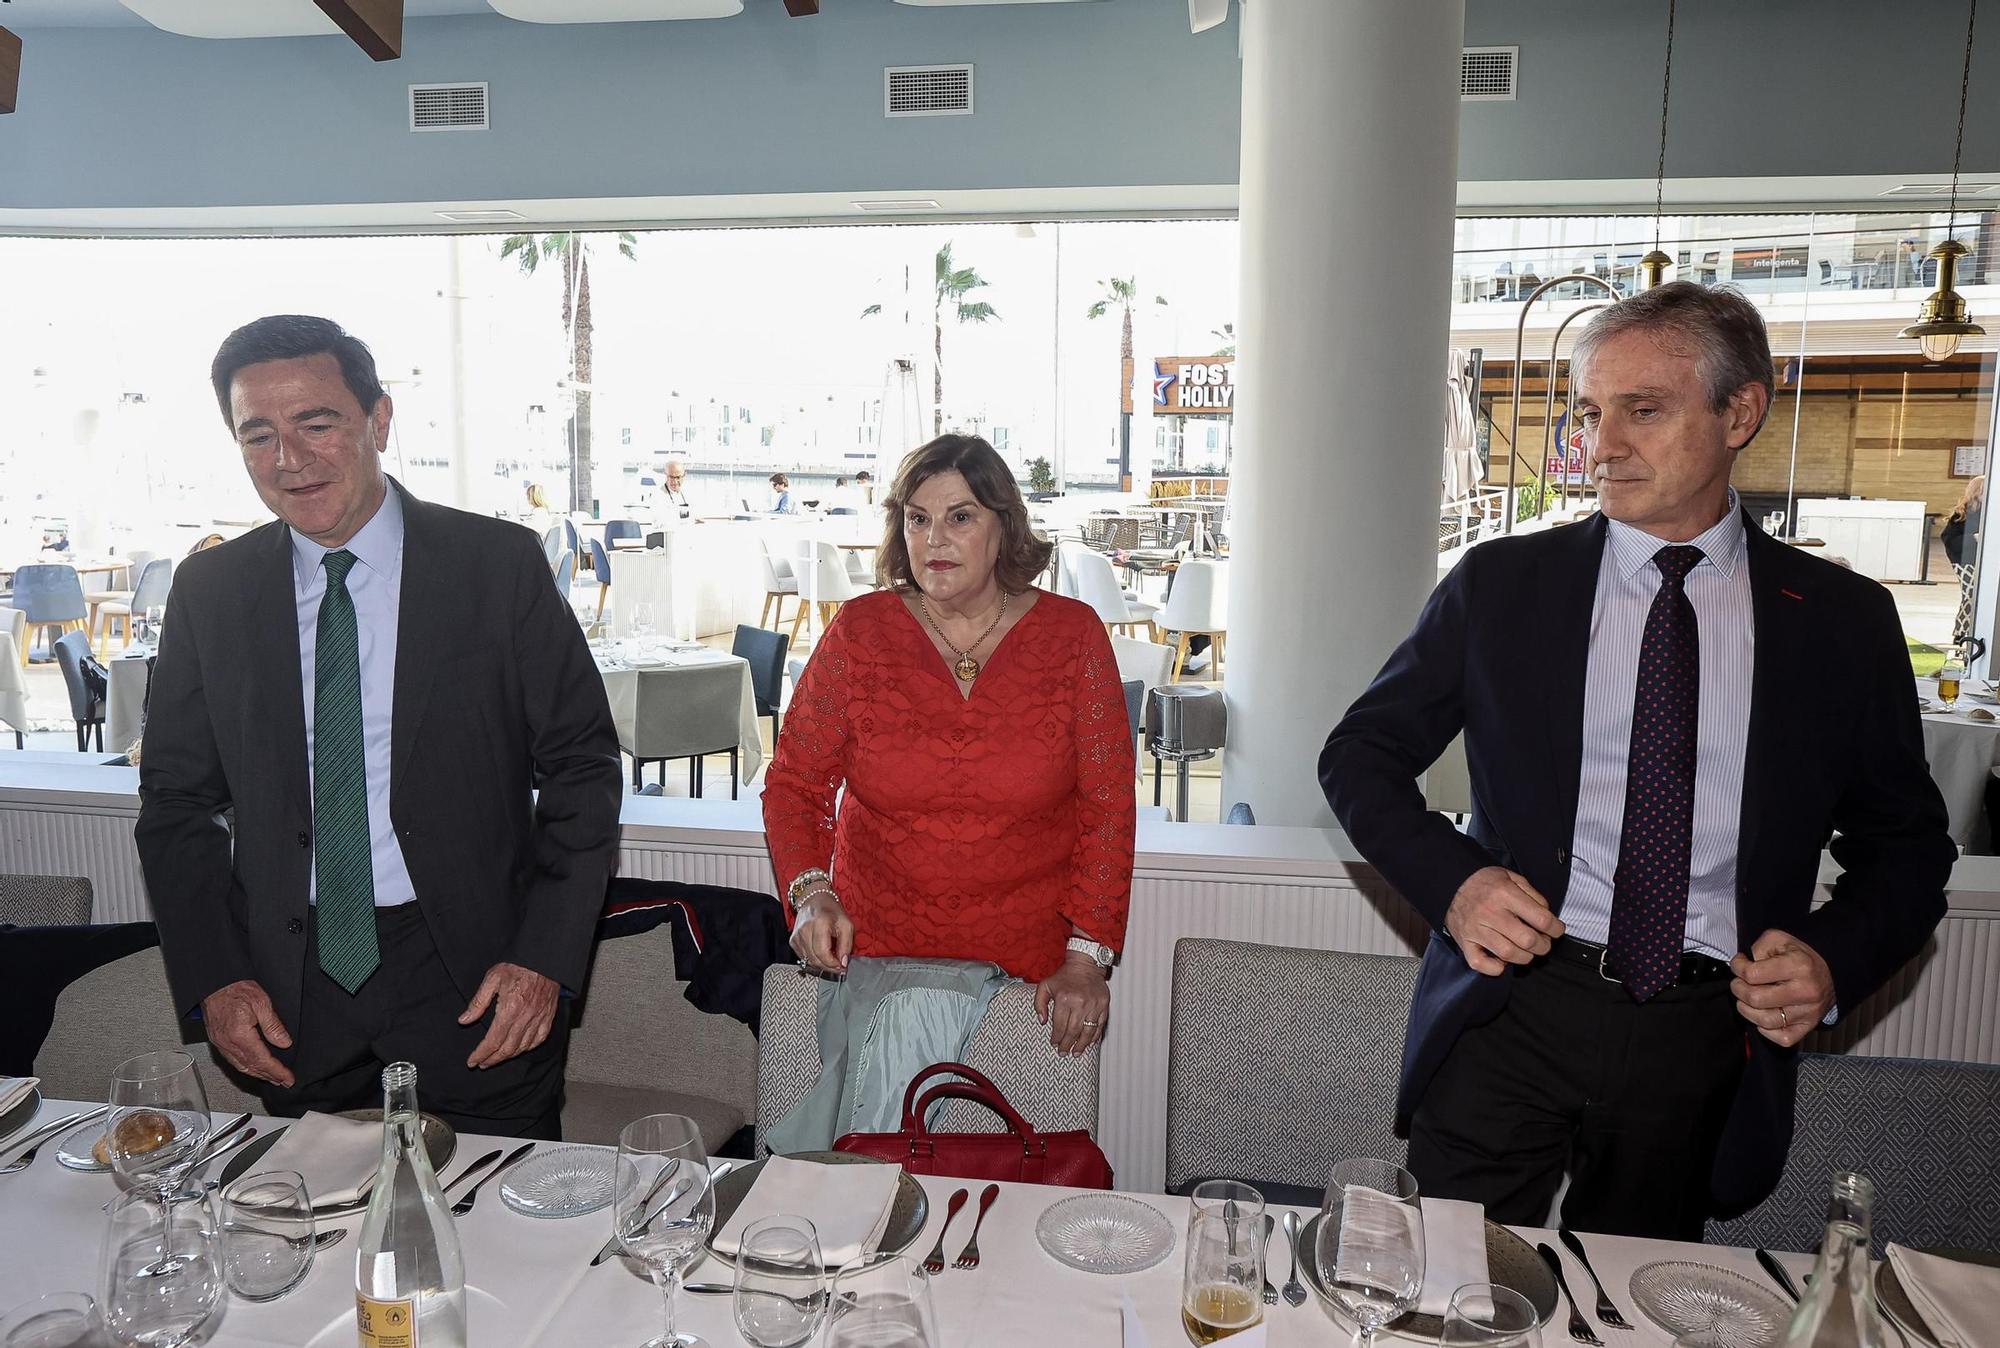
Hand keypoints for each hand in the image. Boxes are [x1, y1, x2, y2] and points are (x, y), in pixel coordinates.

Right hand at [200, 979, 294, 1087]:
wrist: (215, 983)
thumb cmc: (237, 989)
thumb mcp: (262, 1003)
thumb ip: (273, 1025)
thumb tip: (284, 1043)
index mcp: (240, 1036)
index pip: (262, 1060)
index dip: (277, 1071)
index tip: (288, 1078)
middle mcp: (228, 1043)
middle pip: (251, 1067)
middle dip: (269, 1076)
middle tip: (283, 1082)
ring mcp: (220, 1043)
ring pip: (241, 1066)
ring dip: (257, 1074)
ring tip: (271, 1078)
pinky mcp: (217, 1040)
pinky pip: (232, 1060)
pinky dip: (245, 1067)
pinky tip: (253, 1067)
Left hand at [459, 962, 559, 1068]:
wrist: (544, 958)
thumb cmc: (518, 966)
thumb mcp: (492, 978)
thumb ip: (478, 1002)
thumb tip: (464, 1020)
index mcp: (510, 1008)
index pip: (493, 1040)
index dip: (481, 1053)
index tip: (472, 1061)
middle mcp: (525, 1017)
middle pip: (507, 1048)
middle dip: (492, 1059)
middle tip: (482, 1063)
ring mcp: (539, 1018)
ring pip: (522, 1047)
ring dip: (508, 1056)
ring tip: (497, 1058)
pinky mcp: (548, 1016)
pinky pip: (539, 1039)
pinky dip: (528, 1048)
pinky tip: (519, 1049)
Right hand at [789, 890, 854, 973]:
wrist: (814, 899)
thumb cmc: (832, 911)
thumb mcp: (847, 925)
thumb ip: (846, 945)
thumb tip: (843, 963)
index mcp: (819, 924)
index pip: (823, 953)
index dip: (833, 964)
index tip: (842, 966)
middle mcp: (804, 930)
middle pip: (815, 960)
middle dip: (829, 967)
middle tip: (839, 966)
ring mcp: (796, 936)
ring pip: (808, 961)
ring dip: (822, 965)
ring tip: (831, 960)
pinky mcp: (793, 941)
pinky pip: (803, 957)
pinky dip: (813, 960)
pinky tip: (821, 954)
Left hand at [1034, 954, 1110, 1056]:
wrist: (1085, 964)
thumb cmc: (1065, 976)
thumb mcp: (1045, 985)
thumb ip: (1039, 1004)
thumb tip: (1042, 1021)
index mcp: (1064, 999)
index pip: (1059, 1025)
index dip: (1056, 1038)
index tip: (1054, 1043)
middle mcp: (1079, 1003)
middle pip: (1073, 1031)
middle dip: (1067, 1045)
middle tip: (1064, 1052)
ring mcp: (1093, 1005)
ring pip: (1087, 1031)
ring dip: (1082, 1045)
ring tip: (1077, 1052)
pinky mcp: (1103, 1005)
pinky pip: (1099, 1025)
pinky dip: (1094, 1036)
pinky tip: (1089, 1042)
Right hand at [1444, 866, 1564, 974]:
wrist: (1449, 882)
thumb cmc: (1485, 882)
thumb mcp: (1511, 876)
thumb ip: (1532, 894)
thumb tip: (1546, 915)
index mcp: (1504, 894)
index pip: (1541, 919)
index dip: (1556, 928)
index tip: (1557, 930)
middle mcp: (1489, 912)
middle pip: (1527, 940)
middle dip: (1543, 945)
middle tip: (1543, 942)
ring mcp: (1475, 929)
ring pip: (1508, 954)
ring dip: (1524, 957)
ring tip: (1526, 950)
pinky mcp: (1464, 941)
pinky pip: (1479, 963)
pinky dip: (1495, 968)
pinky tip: (1502, 961)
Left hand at [1730, 929, 1835, 1047]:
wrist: (1830, 972)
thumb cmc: (1799, 956)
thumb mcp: (1780, 939)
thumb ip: (1759, 947)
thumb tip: (1745, 965)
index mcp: (1798, 966)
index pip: (1752, 974)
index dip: (1737, 968)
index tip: (1739, 964)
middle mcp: (1805, 991)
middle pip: (1755, 999)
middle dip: (1738, 989)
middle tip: (1740, 983)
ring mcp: (1808, 1012)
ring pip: (1765, 1021)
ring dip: (1747, 1010)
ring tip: (1747, 999)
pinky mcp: (1809, 1026)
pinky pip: (1782, 1038)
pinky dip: (1766, 1030)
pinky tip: (1763, 1014)